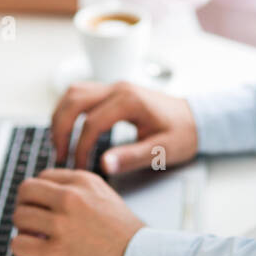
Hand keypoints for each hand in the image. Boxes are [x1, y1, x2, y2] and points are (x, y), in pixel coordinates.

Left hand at [11, 169, 144, 255]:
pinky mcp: (53, 253)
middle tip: (31, 219)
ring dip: (24, 228)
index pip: (42, 177)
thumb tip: (50, 194)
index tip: (41, 205)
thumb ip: (79, 191)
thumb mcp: (106, 197)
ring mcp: (60, 225)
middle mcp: (70, 199)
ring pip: (19, 217)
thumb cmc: (126, 237)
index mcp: (83, 182)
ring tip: (35, 237)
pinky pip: (18, 244)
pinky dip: (22, 248)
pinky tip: (33, 251)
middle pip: (25, 191)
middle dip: (25, 205)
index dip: (39, 194)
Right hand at [51, 81, 197, 173]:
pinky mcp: (112, 91)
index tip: (79, 168)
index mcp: (130, 101)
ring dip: (61, 116)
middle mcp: (119, 88)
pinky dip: (68, 110)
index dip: (80, 148)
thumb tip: (104, 165)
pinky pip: (81, 94)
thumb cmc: (182, 134)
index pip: (92, 123)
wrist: (196, 118)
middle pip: (75, 100)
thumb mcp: (162, 150)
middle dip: (61, 128)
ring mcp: (114, 87)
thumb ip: (132, 157)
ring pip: (73, 92)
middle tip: (59, 154)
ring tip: (59, 143)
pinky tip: (68, 129)